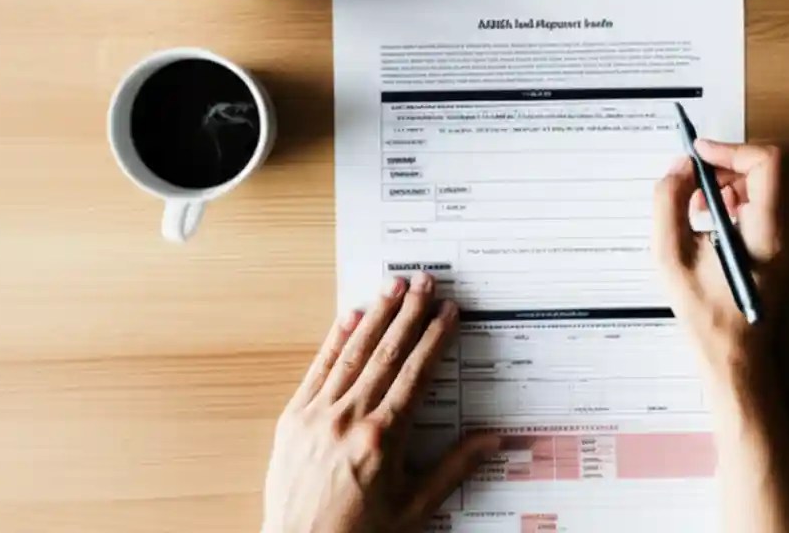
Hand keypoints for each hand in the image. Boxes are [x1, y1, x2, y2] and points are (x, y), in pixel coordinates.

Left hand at [262, 273, 498, 532]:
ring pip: (353, 353)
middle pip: (387, 353)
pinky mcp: (293, 418)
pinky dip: (335, 340)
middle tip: (426, 281)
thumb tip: (494, 440)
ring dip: (377, 316)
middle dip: (410, 313)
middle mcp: (349, 418)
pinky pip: (318, 369)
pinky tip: (349, 316)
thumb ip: (455, 467)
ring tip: (393, 286)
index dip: (435, 338)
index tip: (448, 312)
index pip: (416, 373)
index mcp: (383, 438)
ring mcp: (317, 415)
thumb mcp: (416, 506)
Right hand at [652, 142, 781, 395]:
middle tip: (693, 184)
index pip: (766, 163)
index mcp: (769, 230)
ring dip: (731, 184)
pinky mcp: (785, 245)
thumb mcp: (671, 255)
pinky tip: (712, 221)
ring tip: (697, 207)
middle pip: (768, 169)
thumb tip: (680, 166)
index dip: (730, 150)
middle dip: (726, 167)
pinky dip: (739, 200)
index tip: (698, 154)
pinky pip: (768, 204)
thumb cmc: (705, 312)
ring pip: (768, 184)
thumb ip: (669, 201)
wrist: (734, 353)